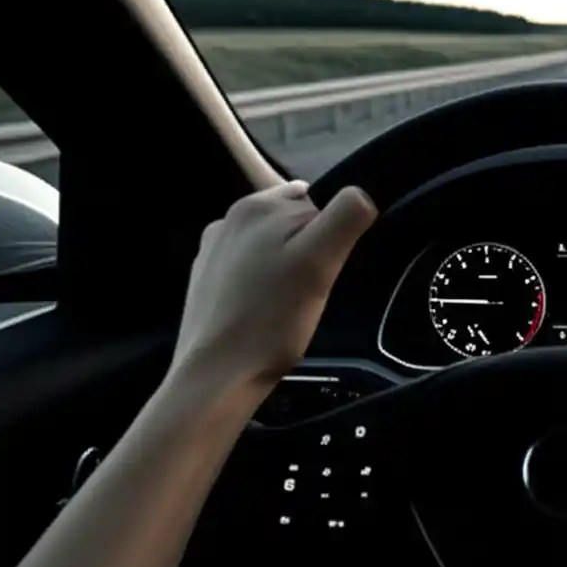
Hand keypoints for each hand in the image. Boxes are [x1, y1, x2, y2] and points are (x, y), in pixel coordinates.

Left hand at [170, 181, 376, 387]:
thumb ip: (344, 219)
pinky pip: (248, 264)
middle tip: (307, 290)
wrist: (217, 373)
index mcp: (258, 205)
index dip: (330, 237)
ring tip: (285, 304)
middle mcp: (230, 216)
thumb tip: (362, 193)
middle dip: (307, 248)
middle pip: (293, 222)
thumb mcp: (319, 264)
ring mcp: (213, 246)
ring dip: (285, 264)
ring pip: (271, 244)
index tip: (324, 271)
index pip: (319, 205)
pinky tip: (262, 309)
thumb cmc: (273, 320)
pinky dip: (261, 279)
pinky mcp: (204, 275)